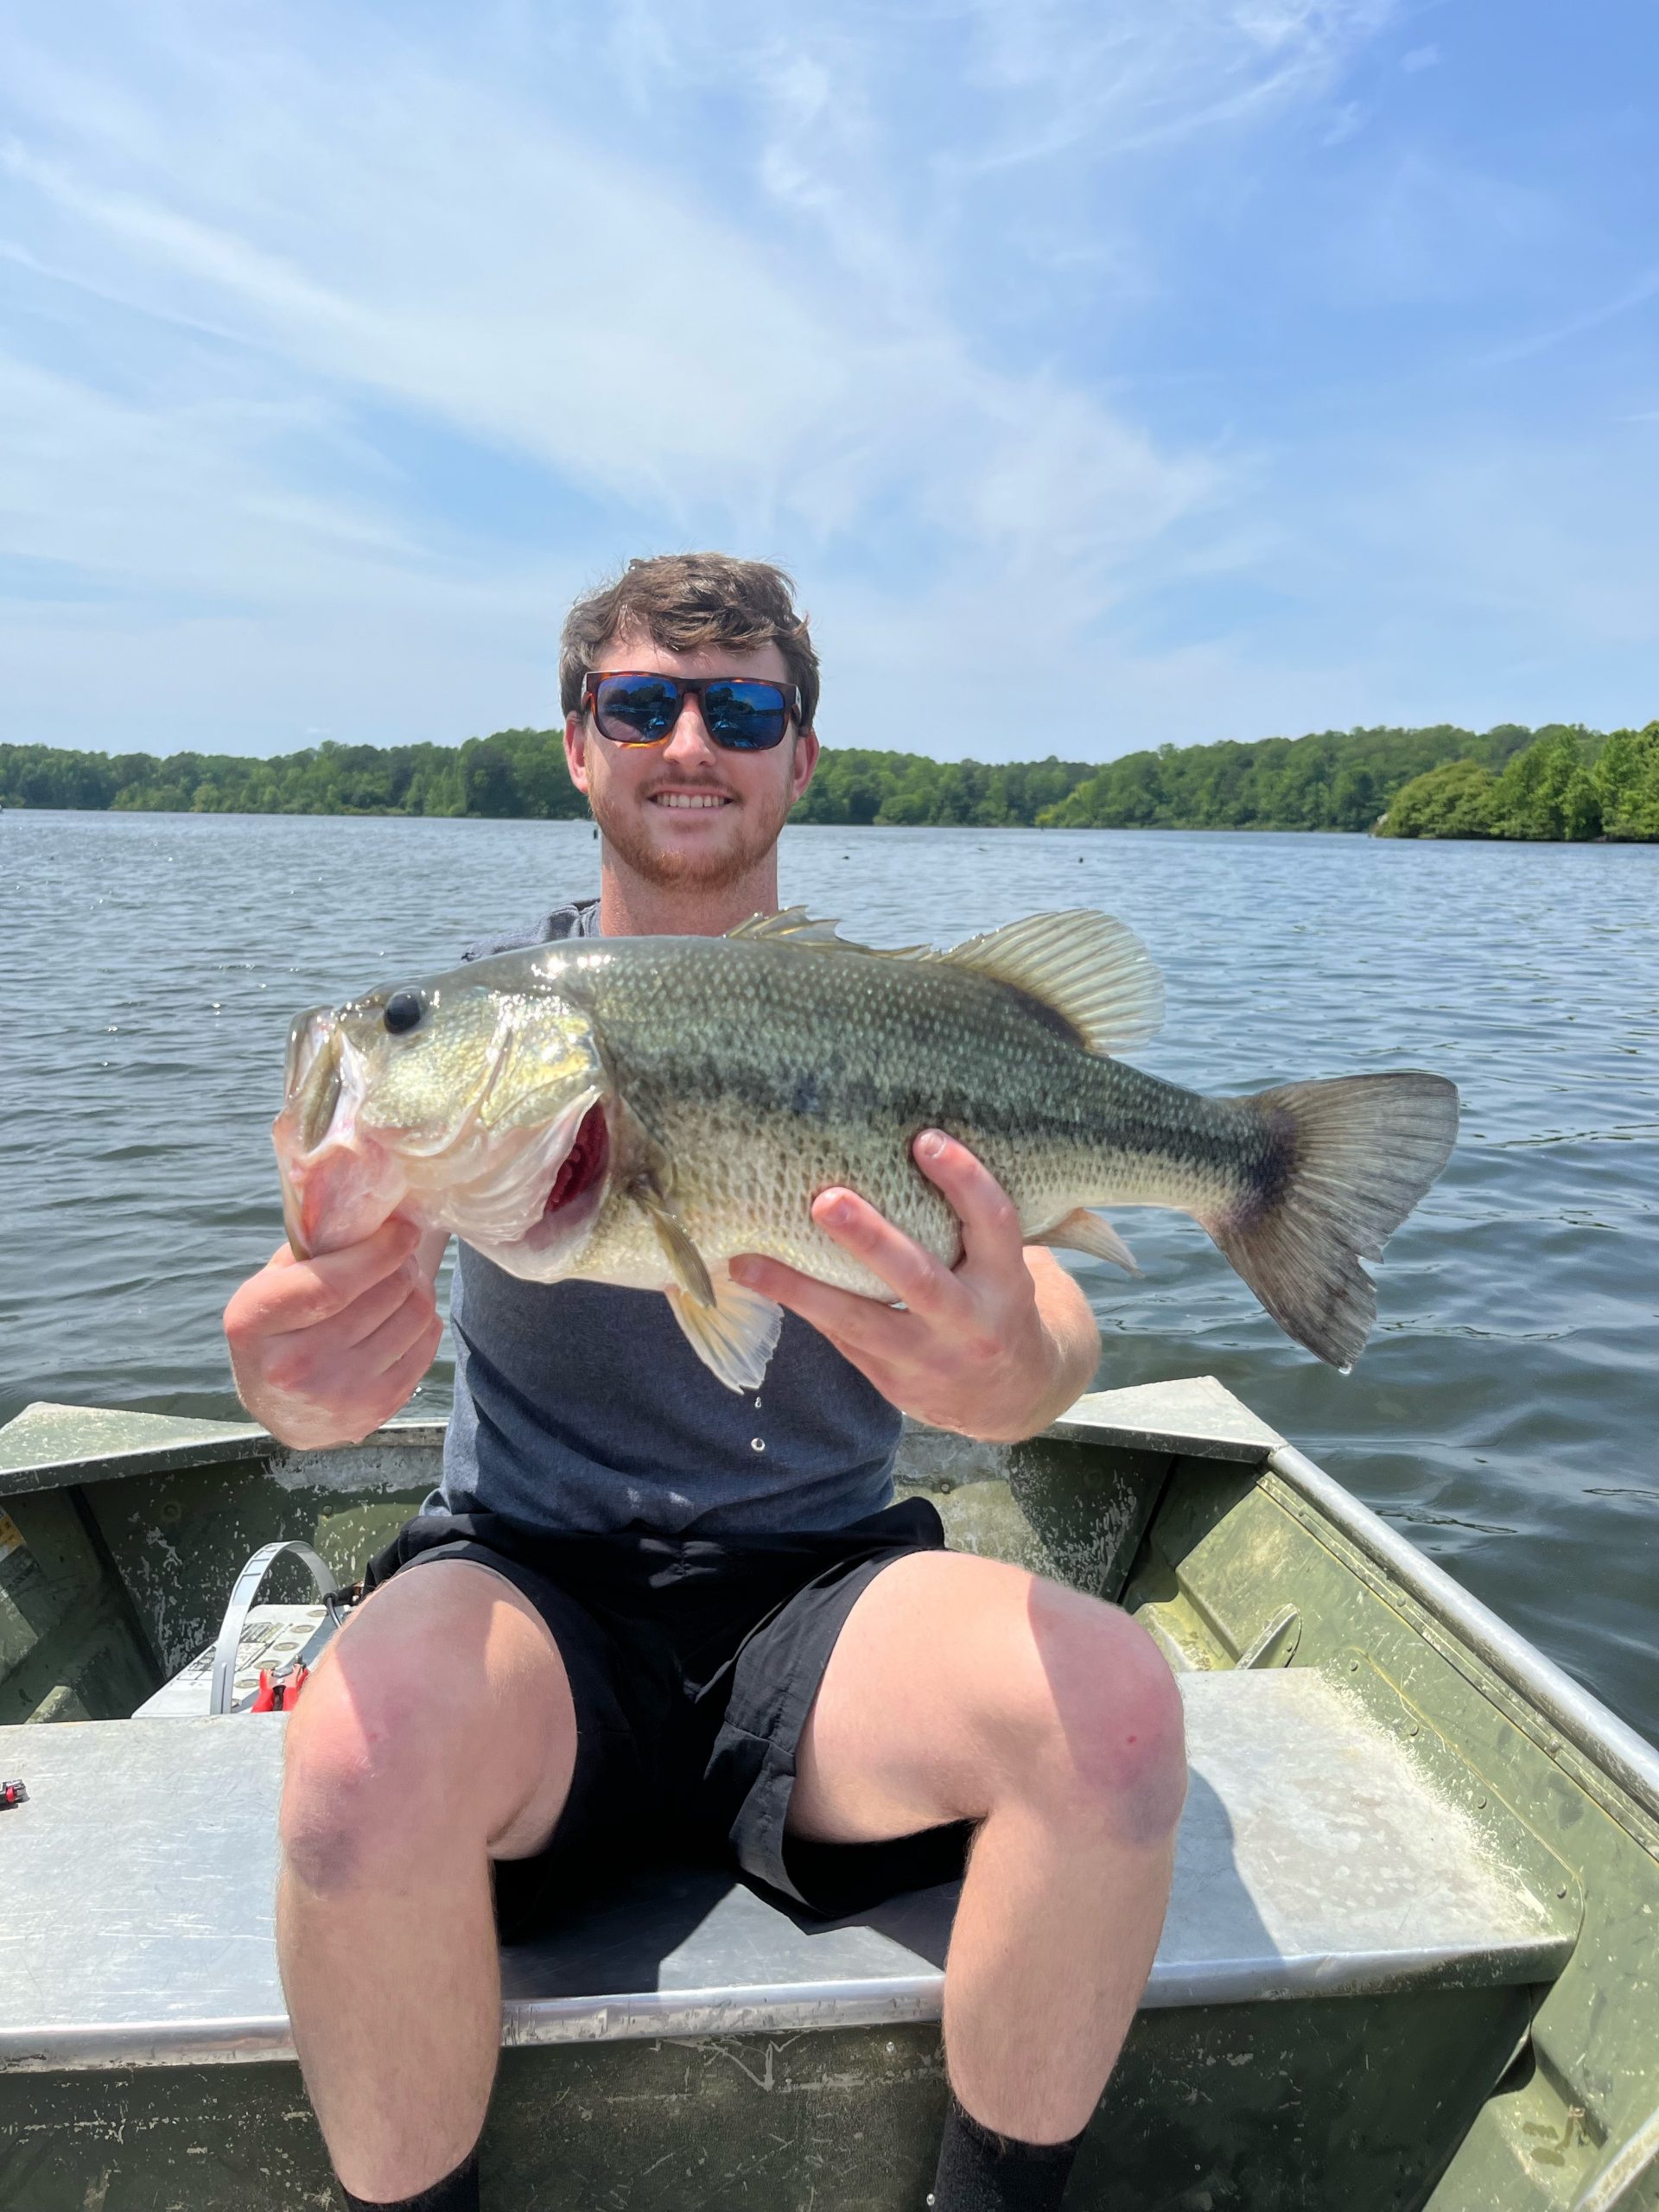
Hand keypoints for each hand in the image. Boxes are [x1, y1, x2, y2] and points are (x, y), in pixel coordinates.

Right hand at [223, 1217, 444, 1449]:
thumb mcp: (270, 1287)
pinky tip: (409, 1314)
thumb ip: (309, 1251)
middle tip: (403, 1254)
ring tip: (407, 1282)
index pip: (332, 1284)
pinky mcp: (373, 1410)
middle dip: (403, 1266)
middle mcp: (293, 1365)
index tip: (404, 1230)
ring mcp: (336, 1393)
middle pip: (381, 1298)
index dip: (379, 1252)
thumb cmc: (278, 1332)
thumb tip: (368, 1215)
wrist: (281, 1412)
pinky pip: (424, 1350)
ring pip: (411, 1320)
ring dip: (419, 1291)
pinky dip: (426, 1324)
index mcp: (257, 1322)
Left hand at [729, 1131, 1098, 1442]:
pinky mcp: (892, 1380)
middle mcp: (971, 1322)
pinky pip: (840, 1338)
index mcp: (1006, 1281)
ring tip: (747, 1263)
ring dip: (800, 1290)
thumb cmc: (995, 1302)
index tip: (925, 1138)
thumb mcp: (1001, 1265)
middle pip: (919, 1279)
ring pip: (859, 1323)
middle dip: (871, 1240)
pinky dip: (800, 1306)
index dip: (964, 1179)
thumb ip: (965, 1222)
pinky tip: (757, 1282)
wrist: (1013, 1397)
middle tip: (825, 1199)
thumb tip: (900, 1143)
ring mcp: (929, 1358)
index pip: (994, 1222)